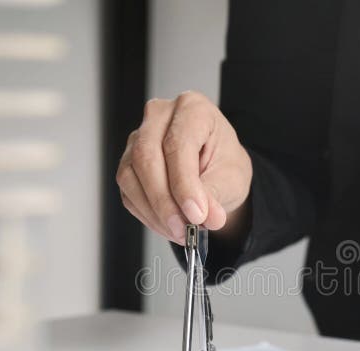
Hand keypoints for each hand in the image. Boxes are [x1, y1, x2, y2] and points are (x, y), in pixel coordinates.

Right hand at [116, 91, 252, 243]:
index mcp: (192, 108)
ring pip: (131, 177)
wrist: (215, 172)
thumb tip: (206, 217)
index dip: (185, 183)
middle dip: (166, 202)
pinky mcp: (128, 164)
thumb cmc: (224, 163)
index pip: (178, 144)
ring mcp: (138, 139)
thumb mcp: (231, 178)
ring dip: (155, 212)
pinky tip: (169, 226)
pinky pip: (128, 193)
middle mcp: (159, 116)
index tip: (196, 214)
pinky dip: (148, 216)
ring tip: (182, 232)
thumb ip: (215, 195)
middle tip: (185, 229)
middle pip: (147, 158)